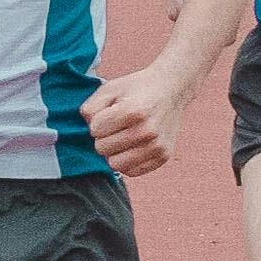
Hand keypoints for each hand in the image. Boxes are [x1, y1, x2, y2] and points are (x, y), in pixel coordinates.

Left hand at [81, 62, 190, 176]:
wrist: (171, 89)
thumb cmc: (136, 89)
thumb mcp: (110, 88)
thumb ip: (90, 107)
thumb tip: (89, 130)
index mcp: (133, 111)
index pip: (95, 130)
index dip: (98, 121)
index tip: (109, 114)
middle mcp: (147, 131)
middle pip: (102, 149)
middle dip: (104, 137)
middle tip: (116, 126)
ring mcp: (157, 146)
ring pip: (115, 164)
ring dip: (114, 152)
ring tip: (122, 138)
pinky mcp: (163, 156)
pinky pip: (132, 171)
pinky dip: (128, 161)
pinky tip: (133, 147)